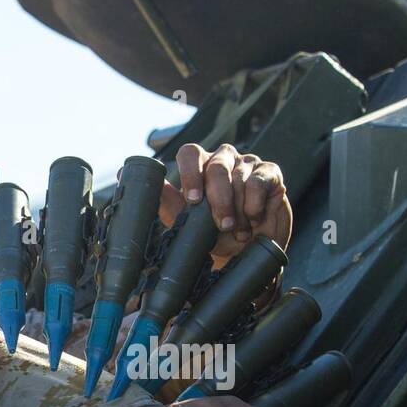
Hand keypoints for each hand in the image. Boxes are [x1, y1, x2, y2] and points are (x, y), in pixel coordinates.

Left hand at [159, 143, 291, 262]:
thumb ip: (169, 203)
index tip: (193, 200)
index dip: (190, 173)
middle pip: (216, 167)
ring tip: (240, 232)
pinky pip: (259, 182)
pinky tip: (254, 218)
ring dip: (239, 211)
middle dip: (218, 200)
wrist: (249, 253)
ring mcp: (247, 163)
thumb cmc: (217, 236)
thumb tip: (136, 182)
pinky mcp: (270, 173)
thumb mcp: (189, 225)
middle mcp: (223, 159)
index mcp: (200, 167)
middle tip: (223, 226)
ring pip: (239, 178)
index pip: (190, 153)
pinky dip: (255, 205)